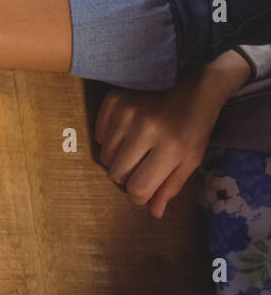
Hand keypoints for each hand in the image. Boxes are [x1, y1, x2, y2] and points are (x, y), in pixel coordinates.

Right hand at [96, 51, 250, 217]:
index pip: (138, 188)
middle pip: (116, 173)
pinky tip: (127, 131)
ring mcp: (126, 113)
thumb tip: (153, 213)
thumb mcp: (191, 158)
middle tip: (141, 165)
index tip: (143, 191)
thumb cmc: (195, 124)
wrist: (194, 82)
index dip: (138, 196)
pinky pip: (99, 135)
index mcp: (170, 148)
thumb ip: (171, 186)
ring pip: (105, 155)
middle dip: (127, 176)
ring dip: (117, 158)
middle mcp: (145, 130)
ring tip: (134, 148)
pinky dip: (110, 139)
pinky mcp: (113, 100)